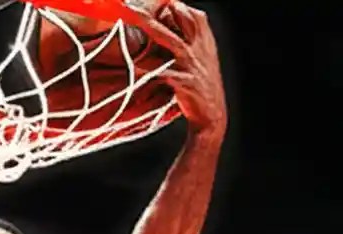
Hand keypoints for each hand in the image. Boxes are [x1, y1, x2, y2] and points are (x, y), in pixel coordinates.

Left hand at [128, 1, 227, 135]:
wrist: (211, 114)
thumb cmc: (201, 83)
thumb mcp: (202, 55)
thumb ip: (188, 36)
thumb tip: (166, 19)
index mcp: (204, 39)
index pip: (189, 12)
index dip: (170, 5)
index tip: (152, 1)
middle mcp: (199, 47)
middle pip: (181, 17)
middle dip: (159, 6)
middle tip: (132, 3)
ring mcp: (192, 63)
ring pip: (170, 38)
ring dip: (150, 25)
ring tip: (131, 15)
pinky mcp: (184, 81)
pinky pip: (163, 73)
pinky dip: (148, 70)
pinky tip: (133, 66)